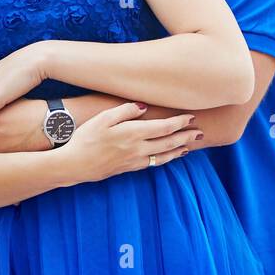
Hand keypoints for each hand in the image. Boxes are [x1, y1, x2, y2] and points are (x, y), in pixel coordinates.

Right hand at [57, 102, 201, 183]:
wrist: (74, 165)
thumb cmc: (86, 138)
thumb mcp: (103, 118)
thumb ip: (125, 110)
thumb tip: (144, 106)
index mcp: (133, 133)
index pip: (164, 127)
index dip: (180, 122)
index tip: (191, 116)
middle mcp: (138, 148)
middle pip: (169, 142)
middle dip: (186, 136)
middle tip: (200, 132)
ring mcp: (135, 160)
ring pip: (164, 155)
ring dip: (180, 149)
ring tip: (191, 144)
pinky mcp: (129, 168)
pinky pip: (154, 163)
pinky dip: (166, 159)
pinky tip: (171, 156)